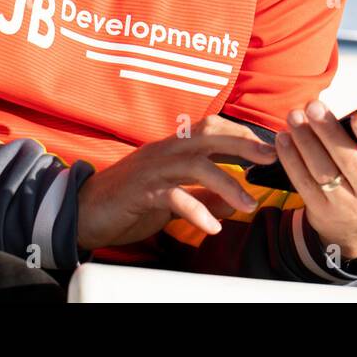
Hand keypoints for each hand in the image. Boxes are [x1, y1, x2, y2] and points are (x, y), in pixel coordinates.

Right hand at [76, 115, 276, 251]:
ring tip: (249, 204)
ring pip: (196, 165)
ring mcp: (152, 168)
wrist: (84, 210)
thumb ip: (201, 195)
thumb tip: (234, 201)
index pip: (211, 128)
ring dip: (227, 183)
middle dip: (243, 143)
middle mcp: (164, 150)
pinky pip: (174, 197)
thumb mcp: (171, 197)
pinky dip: (196, 211)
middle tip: (271, 157)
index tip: (268, 145)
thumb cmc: (128, 201)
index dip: (240, 133)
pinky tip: (213, 227)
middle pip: (209, 135)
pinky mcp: (141, 191)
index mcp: (172, 147)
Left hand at [277, 100, 356, 261]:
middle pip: (347, 161)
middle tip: (312, 105)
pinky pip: (303, 184)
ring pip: (322, 171)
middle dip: (328, 131)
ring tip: (294, 116)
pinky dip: (291, 160)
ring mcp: (347, 206)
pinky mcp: (322, 212)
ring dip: (304, 141)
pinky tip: (284, 138)